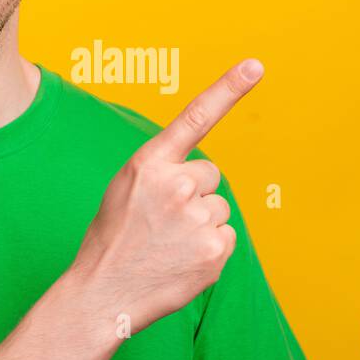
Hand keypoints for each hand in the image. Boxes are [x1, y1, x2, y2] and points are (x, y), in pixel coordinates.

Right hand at [69, 59, 264, 335]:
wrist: (103, 294)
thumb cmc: (114, 240)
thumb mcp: (126, 189)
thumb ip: (163, 172)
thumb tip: (204, 177)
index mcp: (149, 163)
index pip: (195, 117)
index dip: (228, 88)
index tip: (256, 65)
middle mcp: (177, 185)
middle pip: (211, 176)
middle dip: (194, 194)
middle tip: (161, 222)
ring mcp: (198, 219)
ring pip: (219, 208)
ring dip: (201, 224)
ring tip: (167, 245)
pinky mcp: (215, 251)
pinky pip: (227, 237)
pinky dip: (209, 249)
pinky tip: (182, 261)